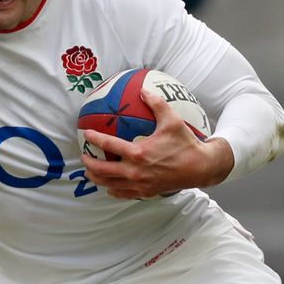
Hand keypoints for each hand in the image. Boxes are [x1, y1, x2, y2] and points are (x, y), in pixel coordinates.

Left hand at [81, 90, 233, 199]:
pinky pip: (123, 194)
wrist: (200, 168)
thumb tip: (143, 90)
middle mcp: (135, 171)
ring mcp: (139, 184)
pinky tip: (110, 186)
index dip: (94, 138)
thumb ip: (156, 104)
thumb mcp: (172, 120)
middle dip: (89, 164)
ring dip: (97, 178)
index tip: (86, 133)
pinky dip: (113, 189)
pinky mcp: (145, 193)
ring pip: (109, 184)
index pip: (108, 145)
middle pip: (102, 170)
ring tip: (91, 172)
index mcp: (138, 153)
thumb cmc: (186, 144)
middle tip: (84, 156)